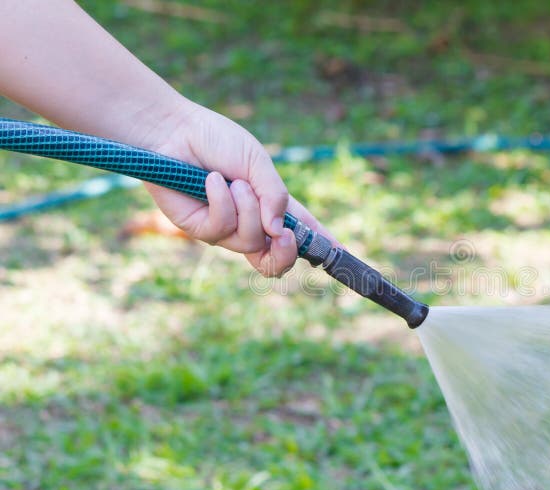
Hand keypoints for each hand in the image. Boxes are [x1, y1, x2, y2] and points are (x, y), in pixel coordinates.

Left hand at [135, 101, 335, 276]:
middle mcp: (250, 221)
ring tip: (232, 181)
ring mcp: (225, 228)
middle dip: (286, 252)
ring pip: (250, 241)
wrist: (173, 131)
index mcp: (270, 203)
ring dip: (246, 208)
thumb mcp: (257, 162)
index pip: (300, 230)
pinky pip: (221, 228)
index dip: (320, 244)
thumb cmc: (216, 140)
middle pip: (275, 260)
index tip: (338, 251)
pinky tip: (211, 181)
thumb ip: (274, 196)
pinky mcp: (199, 228)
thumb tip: (278, 233)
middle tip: (284, 236)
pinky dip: (221, 202)